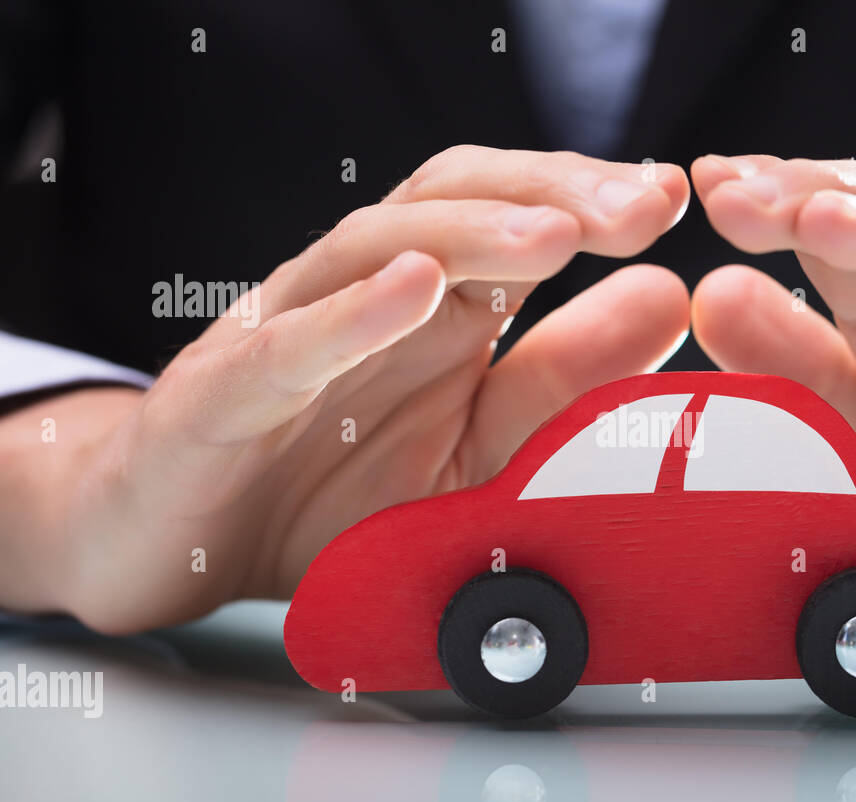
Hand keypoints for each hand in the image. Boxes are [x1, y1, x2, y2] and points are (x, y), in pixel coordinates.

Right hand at [1, 147, 689, 631]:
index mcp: (430, 308)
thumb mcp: (478, 449)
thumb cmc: (331, 495)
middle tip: (638, 201)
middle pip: (453, 202)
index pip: (513, 216)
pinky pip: (284, 346)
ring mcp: (285, 335)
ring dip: (468, 234)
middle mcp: (361, 299)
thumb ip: (565, 382)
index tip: (672, 197)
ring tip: (556, 234)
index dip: (592, 196)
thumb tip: (666, 299)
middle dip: (551, 191)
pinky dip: (349, 315)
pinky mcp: (218, 395)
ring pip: (371, 248)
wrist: (177, 550)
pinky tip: (414, 288)